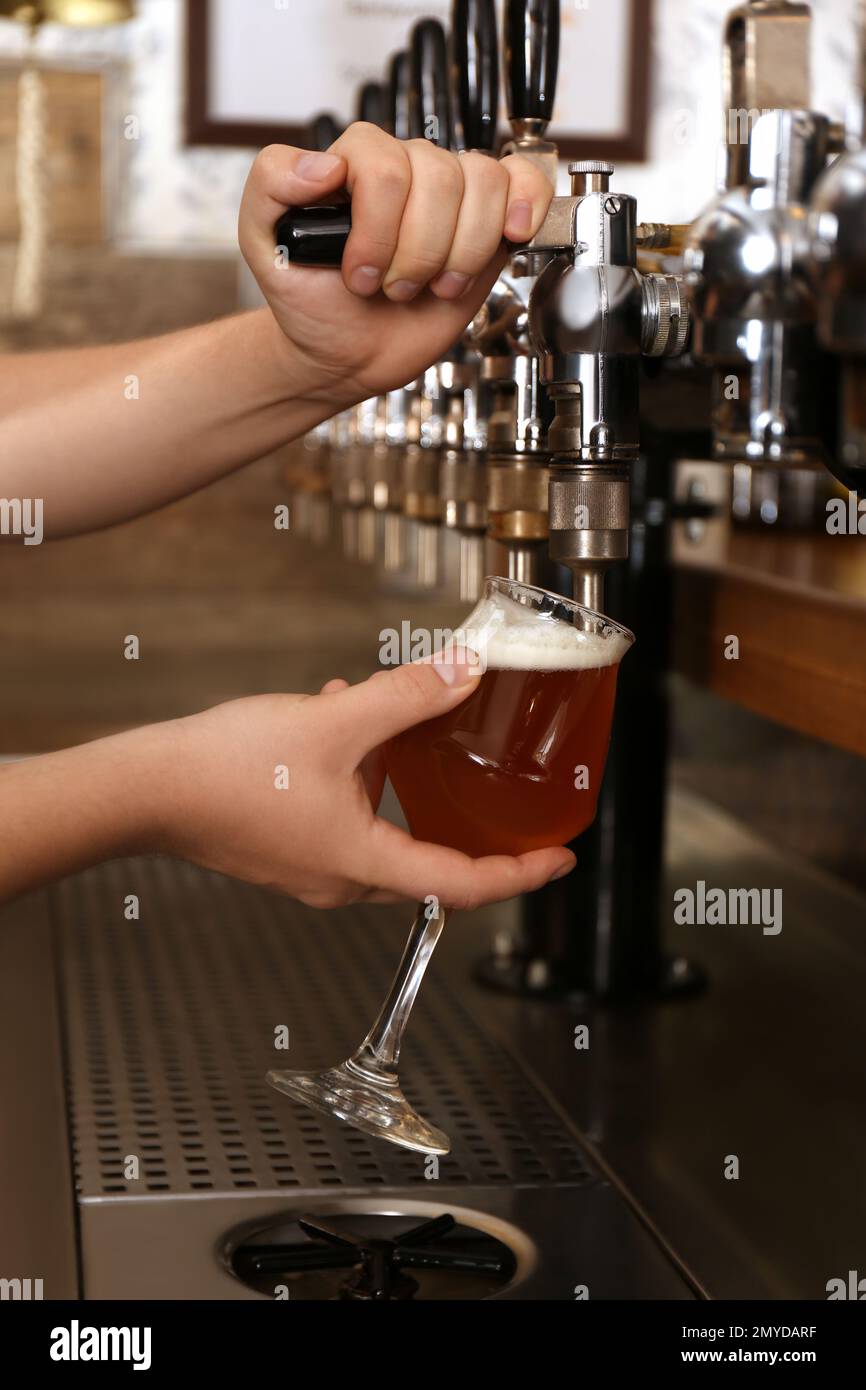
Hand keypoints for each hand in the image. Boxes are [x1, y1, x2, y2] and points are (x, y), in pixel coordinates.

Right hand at [154, 653, 574, 909]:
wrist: (144, 788)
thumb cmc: (226, 771)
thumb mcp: (333, 723)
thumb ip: (406, 697)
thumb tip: (465, 673)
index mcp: (363, 863)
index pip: (464, 885)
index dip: (519, 873)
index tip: (557, 858)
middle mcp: (341, 878)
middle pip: (428, 861)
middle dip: (467, 824)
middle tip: (506, 798)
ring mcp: (310, 866)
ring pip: (383, 828)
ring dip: (401, 778)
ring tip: (402, 722)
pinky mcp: (286, 846)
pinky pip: (344, 815)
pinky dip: (359, 773)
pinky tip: (341, 717)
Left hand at [238, 122, 553, 408]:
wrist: (343, 353)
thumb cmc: (309, 298)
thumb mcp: (263, 244)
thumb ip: (270, 187)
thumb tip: (320, 165)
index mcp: (354, 163)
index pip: (384, 167)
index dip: (377, 230)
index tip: (359, 276)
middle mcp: (407, 169)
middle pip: (441, 178)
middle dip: (418, 251)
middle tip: (394, 289)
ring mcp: (451, 196)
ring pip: (484, 185)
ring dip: (461, 252)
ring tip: (433, 285)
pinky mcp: (487, 225)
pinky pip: (523, 184)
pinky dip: (526, 205)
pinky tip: (510, 235)